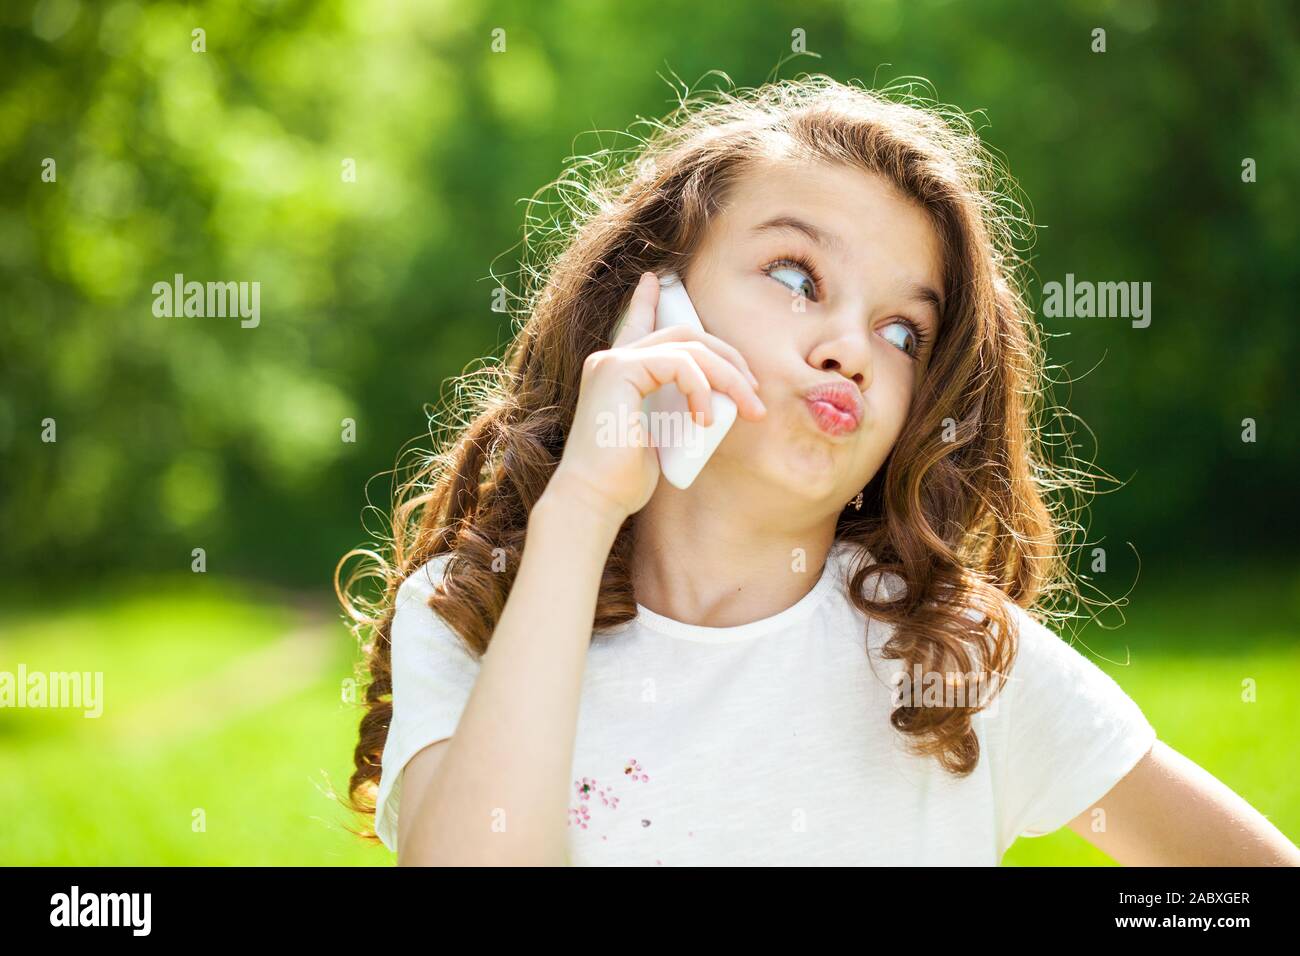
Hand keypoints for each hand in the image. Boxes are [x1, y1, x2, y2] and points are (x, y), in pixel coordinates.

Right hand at [545, 271, 766, 522]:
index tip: (655, 280)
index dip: (648, 300)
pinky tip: (706, 420)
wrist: (596, 498)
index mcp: (618, 373)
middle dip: (728, 357)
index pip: (636, 324)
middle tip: (754, 391)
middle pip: (685, 335)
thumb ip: (675, 408)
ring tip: (748, 409)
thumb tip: (713, 405)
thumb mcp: (660, 436)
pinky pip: (679, 364)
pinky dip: (702, 389)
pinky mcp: (618, 370)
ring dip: (729, 376)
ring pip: (690, 347)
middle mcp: (611, 360)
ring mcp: (613, 362)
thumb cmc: (625, 479)